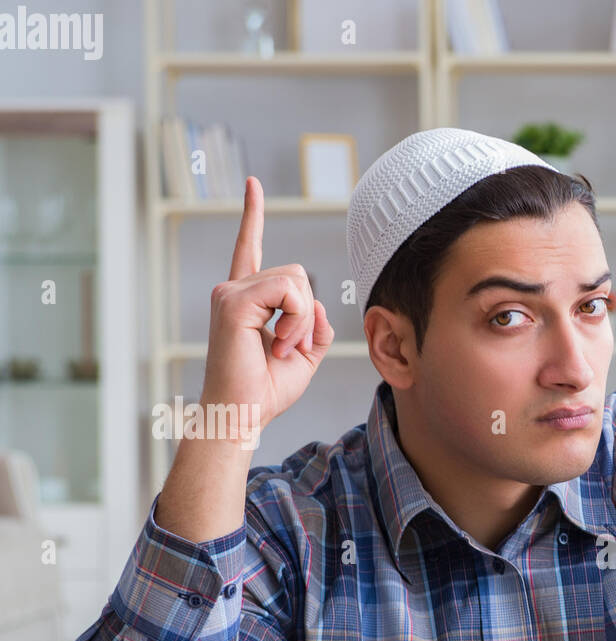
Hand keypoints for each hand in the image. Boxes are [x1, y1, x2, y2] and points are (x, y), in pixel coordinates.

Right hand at [199, 176, 334, 442]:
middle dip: (307, 314)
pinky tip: (279, 344)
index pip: (250, 250)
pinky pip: (288, 292)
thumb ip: (316, 327)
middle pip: (296, 274)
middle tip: (291, 349)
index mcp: (247, 300)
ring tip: (283, 349)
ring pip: (295, 281)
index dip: (252, 217)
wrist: (243, 414)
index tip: (252, 185)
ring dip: (302, 320)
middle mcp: (234, 291)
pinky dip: (296, 320)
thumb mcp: (305, 357)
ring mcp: (231, 294)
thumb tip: (319, 304)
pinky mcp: (234, 302)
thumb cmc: (266, 391)